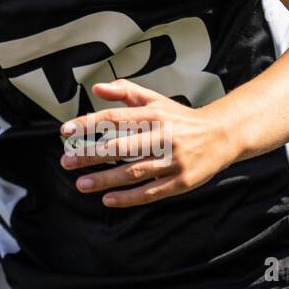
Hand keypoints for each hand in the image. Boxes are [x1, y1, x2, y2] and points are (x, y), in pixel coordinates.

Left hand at [57, 80, 239, 207]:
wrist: (223, 134)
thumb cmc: (180, 118)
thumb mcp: (155, 100)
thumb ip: (125, 91)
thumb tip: (96, 88)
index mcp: (153, 114)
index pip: (114, 118)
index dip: (88, 124)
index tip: (65, 132)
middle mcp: (163, 136)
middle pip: (121, 148)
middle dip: (91, 155)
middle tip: (66, 161)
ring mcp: (174, 160)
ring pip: (134, 173)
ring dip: (105, 180)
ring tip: (80, 184)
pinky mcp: (183, 181)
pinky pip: (152, 191)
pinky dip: (130, 198)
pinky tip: (108, 200)